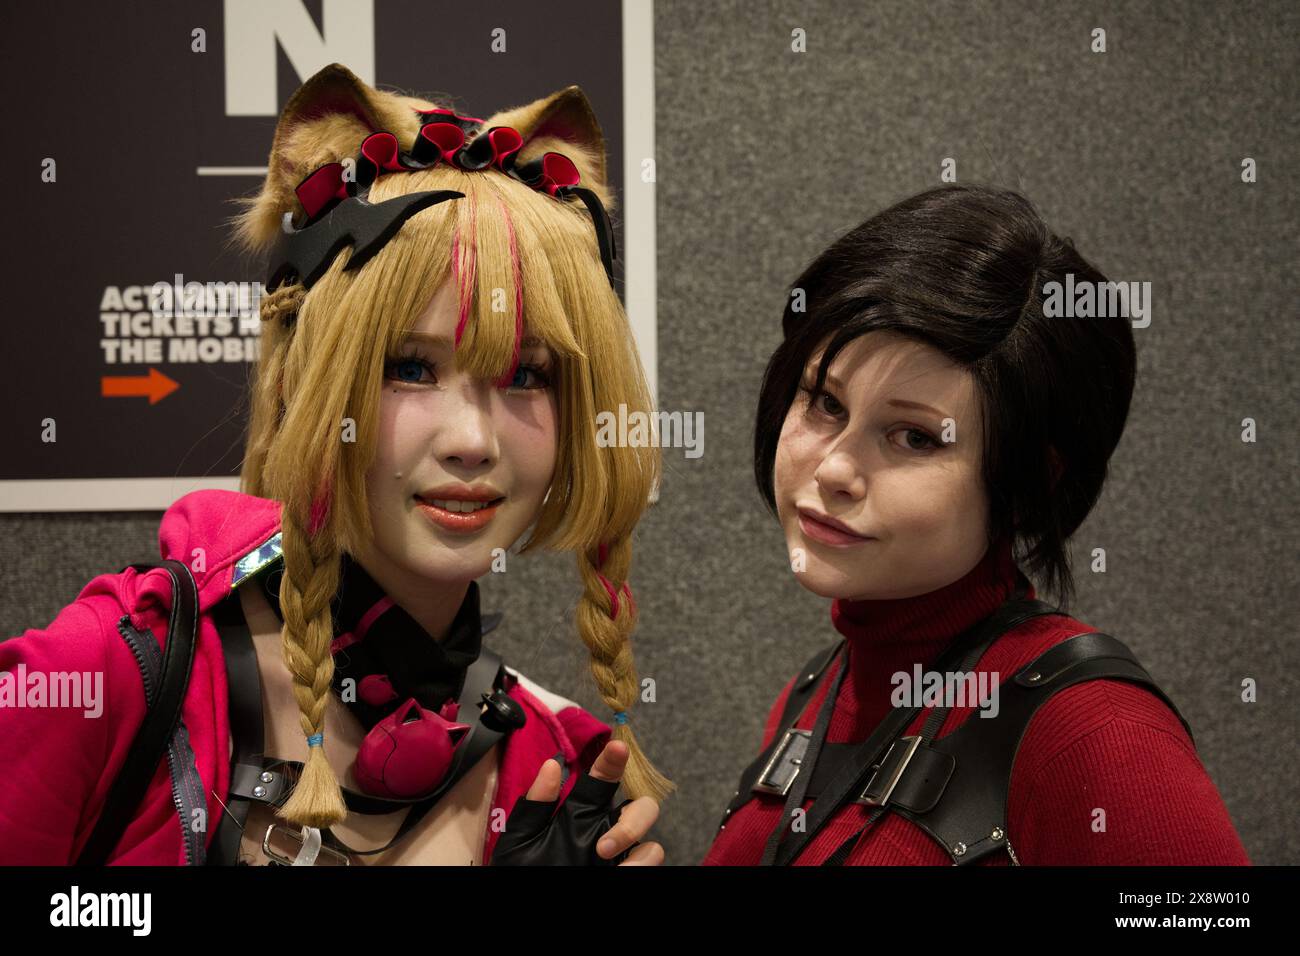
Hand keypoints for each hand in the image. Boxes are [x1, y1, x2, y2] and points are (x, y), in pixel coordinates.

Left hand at [490, 740, 664, 865]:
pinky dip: (639, 864)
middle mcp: (605, 832)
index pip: (602, 781)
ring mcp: (620, 857)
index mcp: (578, 816)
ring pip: (651, 837)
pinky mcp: (630, 873)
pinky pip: (651, 859)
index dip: (612, 761)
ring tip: (603, 856)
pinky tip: (619, 872)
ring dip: (634, 841)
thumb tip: (552, 764)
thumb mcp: (519, 843)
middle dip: (637, 815)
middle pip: (642, 807)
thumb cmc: (523, 878)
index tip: (617, 747)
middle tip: (604, 843)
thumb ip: (534, 807)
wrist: (528, 919)